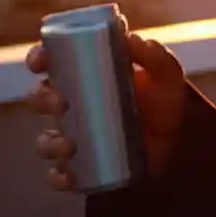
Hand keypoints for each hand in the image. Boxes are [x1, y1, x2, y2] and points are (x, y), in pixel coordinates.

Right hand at [26, 32, 187, 190]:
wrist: (178, 141)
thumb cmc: (164, 99)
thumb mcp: (166, 74)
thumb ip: (155, 56)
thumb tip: (131, 40)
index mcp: (83, 74)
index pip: (49, 62)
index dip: (37, 58)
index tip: (41, 61)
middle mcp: (71, 105)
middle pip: (39, 99)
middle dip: (42, 99)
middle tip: (61, 103)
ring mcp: (73, 137)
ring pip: (45, 141)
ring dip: (49, 144)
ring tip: (70, 146)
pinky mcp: (81, 167)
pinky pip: (59, 175)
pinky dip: (58, 177)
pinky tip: (70, 175)